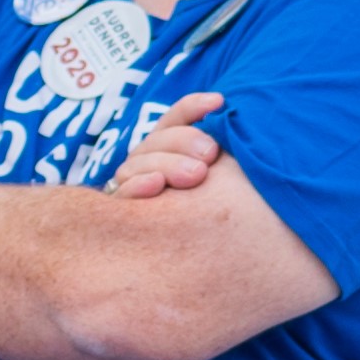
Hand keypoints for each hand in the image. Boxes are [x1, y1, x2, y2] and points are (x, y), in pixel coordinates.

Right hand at [108, 92, 228, 197]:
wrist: (171, 257)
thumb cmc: (204, 209)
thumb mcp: (214, 178)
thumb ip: (219, 158)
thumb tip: (237, 127)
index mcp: (168, 146)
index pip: (176, 118)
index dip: (194, 107)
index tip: (218, 102)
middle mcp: (146, 159)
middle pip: (159, 139)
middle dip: (185, 141)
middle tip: (210, 153)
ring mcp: (130, 181)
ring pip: (141, 163)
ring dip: (168, 164)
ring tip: (196, 174)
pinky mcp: (122, 207)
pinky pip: (125, 194)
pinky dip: (140, 186)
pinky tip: (156, 184)